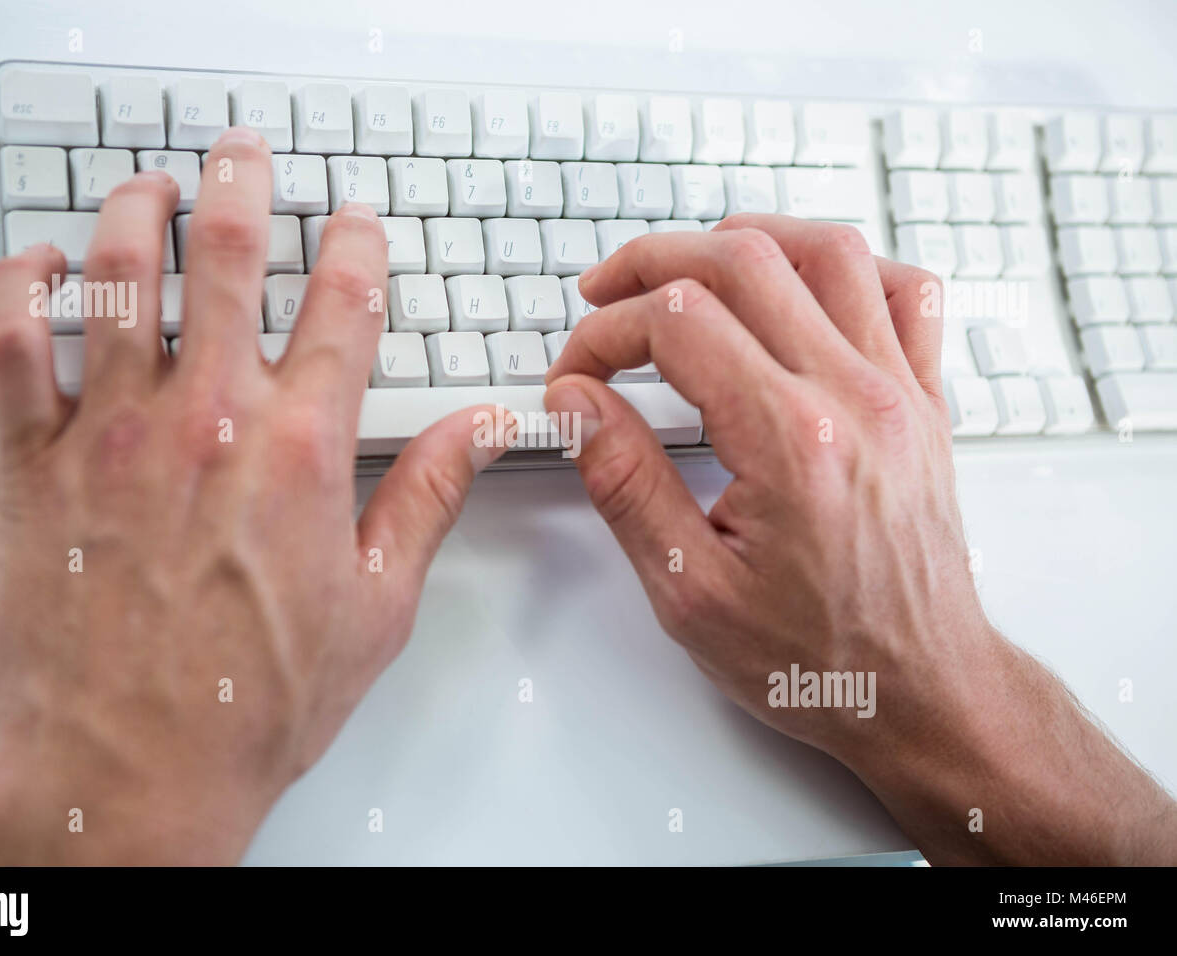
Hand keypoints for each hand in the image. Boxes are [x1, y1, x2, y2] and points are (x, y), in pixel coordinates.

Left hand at [0, 127, 505, 863]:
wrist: (130, 772)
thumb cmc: (251, 702)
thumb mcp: (376, 607)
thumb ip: (429, 499)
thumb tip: (481, 428)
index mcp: (301, 452)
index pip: (342, 306)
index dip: (355, 244)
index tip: (354, 223)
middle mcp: (208, 421)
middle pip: (227, 257)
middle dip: (242, 186)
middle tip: (246, 157)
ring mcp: (112, 433)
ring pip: (117, 274)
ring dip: (136, 210)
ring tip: (150, 189)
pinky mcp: (31, 462)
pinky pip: (12, 341)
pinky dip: (19, 284)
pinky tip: (40, 264)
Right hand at [544, 215, 1176, 863]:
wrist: (921, 692)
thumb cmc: (818, 658)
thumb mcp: (690, 592)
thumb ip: (625, 484)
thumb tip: (578, 403)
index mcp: (791, 443)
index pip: (678, 323)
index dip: (605, 333)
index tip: (577, 371)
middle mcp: (854, 398)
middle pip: (742, 263)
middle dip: (652, 263)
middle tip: (604, 294)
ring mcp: (900, 391)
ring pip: (828, 251)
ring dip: (745, 241)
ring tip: (690, 266)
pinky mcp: (924, 401)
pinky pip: (905, 290)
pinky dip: (847, 267)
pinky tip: (800, 288)